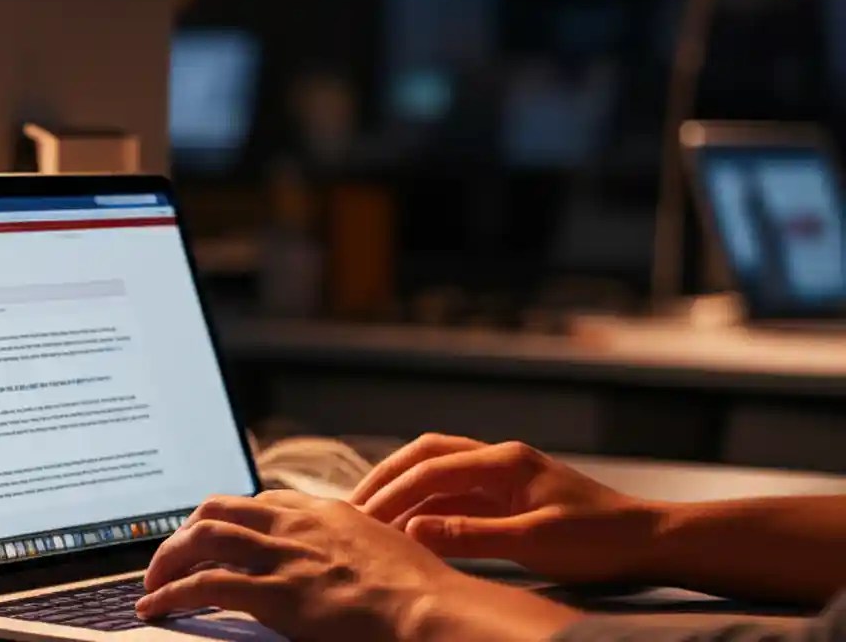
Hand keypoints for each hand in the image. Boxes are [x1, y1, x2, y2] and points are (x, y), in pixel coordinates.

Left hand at [138, 491, 580, 641]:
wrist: (427, 610)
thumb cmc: (419, 591)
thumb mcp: (386, 549)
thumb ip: (353, 546)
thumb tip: (343, 561)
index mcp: (324, 512)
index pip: (260, 500)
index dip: (228, 517)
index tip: (213, 534)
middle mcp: (296, 525)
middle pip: (219, 509)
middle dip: (186, 531)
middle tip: (170, 556)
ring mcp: (283, 557)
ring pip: (203, 539)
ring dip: (168, 559)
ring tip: (152, 582)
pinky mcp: (275, 594)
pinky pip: (206, 586)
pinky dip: (172, 594)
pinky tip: (157, 607)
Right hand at [351, 434, 661, 583]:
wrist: (648, 541)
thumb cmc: (600, 540)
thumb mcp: (534, 543)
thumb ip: (471, 535)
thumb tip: (413, 531)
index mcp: (505, 462)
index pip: (430, 469)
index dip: (391, 493)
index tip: (361, 519)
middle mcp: (500, 459)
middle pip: (425, 455)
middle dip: (386, 478)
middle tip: (352, 508)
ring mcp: (504, 475)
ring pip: (437, 470)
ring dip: (403, 489)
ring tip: (370, 516)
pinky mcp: (509, 495)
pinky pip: (455, 492)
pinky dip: (426, 505)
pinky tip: (409, 527)